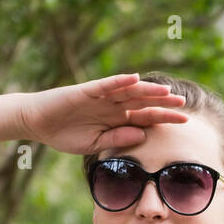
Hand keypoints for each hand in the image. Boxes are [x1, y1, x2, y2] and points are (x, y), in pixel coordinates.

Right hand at [16, 73, 188, 154]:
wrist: (37, 123)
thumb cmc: (66, 134)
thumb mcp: (96, 145)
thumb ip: (118, 139)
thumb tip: (143, 135)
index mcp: (117, 119)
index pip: (146, 117)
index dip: (165, 118)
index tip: (185, 122)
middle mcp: (113, 105)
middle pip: (143, 102)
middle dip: (163, 103)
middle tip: (184, 103)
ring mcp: (101, 96)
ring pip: (129, 91)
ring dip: (147, 90)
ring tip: (166, 92)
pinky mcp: (86, 90)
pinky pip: (105, 85)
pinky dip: (119, 81)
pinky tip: (134, 78)